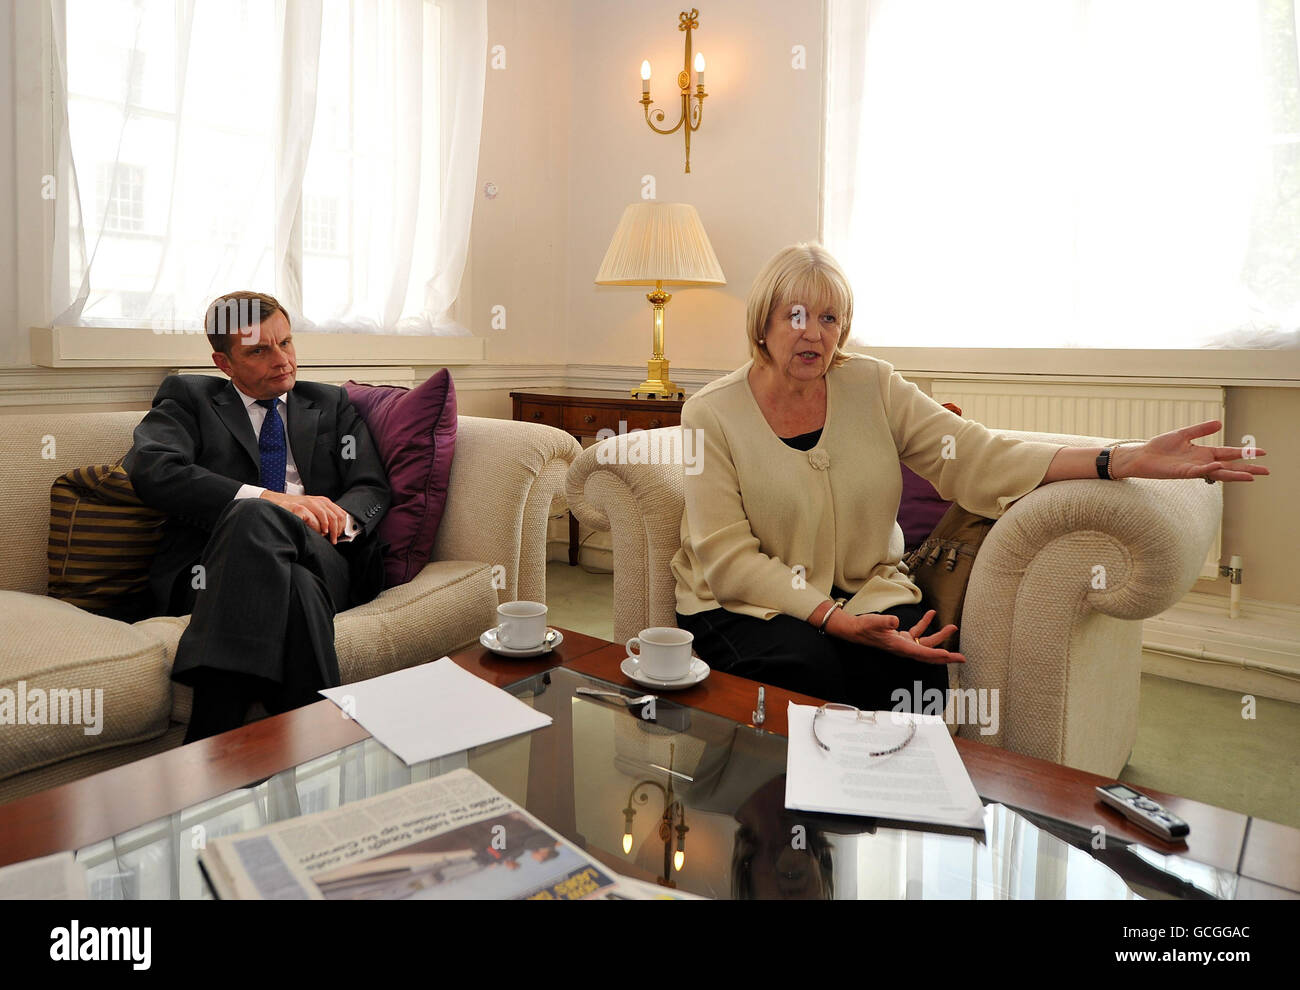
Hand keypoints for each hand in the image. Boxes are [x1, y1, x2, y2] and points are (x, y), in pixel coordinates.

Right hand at [258, 490, 347, 542]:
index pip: (340, 513)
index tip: (341, 535)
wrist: (274, 503)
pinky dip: (316, 526)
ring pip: (326, 516)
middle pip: (335, 516)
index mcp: (322, 501)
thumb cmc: (292, 510)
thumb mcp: (311, 511)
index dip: (343, 526)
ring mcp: (307, 503)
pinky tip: (316, 531)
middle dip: (337, 530)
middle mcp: (316, 501)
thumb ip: (322, 518)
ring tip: (325, 537)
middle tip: (333, 540)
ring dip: (328, 529)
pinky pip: (312, 518)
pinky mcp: (298, 507)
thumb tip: (334, 531)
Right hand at [825, 608, 964, 664]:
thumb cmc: (864, 627)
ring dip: (940, 636)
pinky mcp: (902, 637)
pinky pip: (918, 633)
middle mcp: (904, 648)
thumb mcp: (873, 622)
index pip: (922, 653)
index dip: (937, 655)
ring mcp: (904, 643)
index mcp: (900, 647)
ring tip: (952, 627)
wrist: (855, 629)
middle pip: (929, 654)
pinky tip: (931, 614)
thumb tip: (896, 621)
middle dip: (946, 656)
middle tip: (962, 658)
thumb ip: (885, 622)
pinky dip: (925, 624)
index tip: (950, 656)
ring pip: (926, 643)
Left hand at [1113, 421, 1268, 482]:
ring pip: (1218, 473)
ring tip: (1251, 477)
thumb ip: (1201, 429)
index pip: (1229, 453)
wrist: (1141, 456)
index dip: (1245, 453)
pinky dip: (1209, 469)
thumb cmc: (1160, 447)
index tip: (1262, 452)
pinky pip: (1198, 472)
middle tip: (1266, 472)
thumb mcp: (1183, 434)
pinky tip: (1219, 466)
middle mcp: (1201, 463)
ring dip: (1234, 475)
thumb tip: (1220, 423)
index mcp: (1203, 453)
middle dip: (1247, 469)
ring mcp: (1193, 469)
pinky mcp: (1181, 473)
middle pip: (1229, 467)